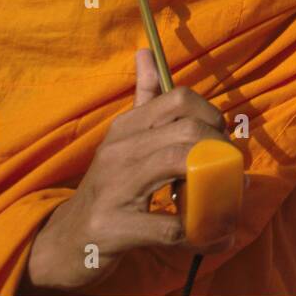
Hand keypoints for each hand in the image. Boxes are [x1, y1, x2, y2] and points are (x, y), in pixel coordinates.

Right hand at [23, 49, 237, 291]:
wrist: (65, 244)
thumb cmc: (107, 188)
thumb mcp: (122, 141)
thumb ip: (142, 99)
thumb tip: (146, 52)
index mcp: (125, 128)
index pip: (179, 99)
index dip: (212, 116)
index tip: (220, 140)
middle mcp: (117, 151)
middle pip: (187, 130)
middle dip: (221, 149)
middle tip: (230, 172)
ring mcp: (113, 188)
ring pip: (179, 164)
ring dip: (216, 185)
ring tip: (226, 199)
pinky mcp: (113, 228)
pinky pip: (170, 226)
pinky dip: (200, 232)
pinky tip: (213, 236)